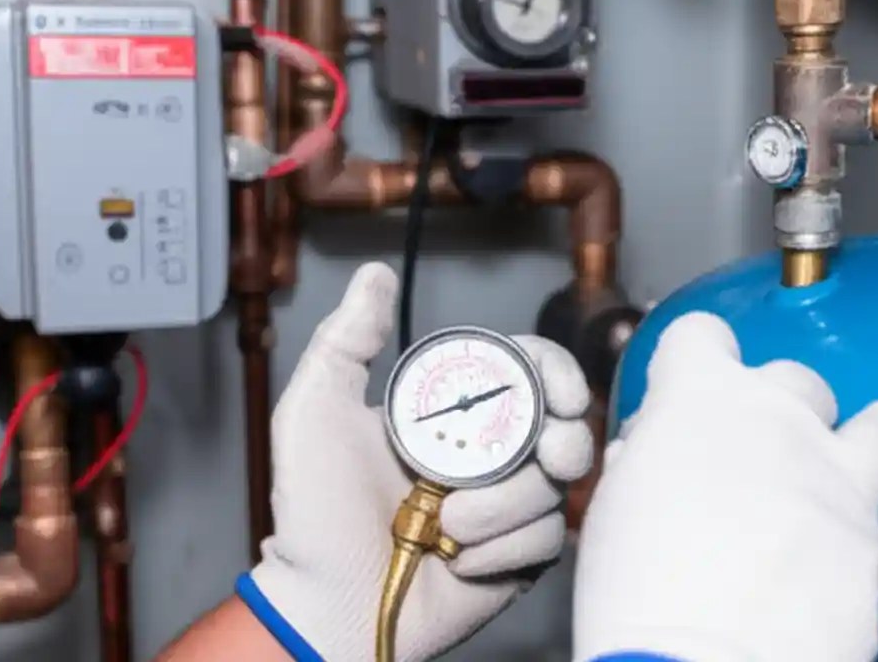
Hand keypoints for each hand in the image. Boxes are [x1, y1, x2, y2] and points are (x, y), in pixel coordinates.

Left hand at [244, 263, 594, 661]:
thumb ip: (345, 340)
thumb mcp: (316, 411)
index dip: (555, 372)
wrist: (327, 602)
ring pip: (554, 487)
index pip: (526, 371)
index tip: (559, 393)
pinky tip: (461, 559)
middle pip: (563, 425)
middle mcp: (488, 455)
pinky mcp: (518, 558)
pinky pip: (546, 539)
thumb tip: (375, 275)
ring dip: (504, 507)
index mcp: (453, 413)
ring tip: (447, 527)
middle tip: (549, 455)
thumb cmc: (313, 513)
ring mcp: (507, 507)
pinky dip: (504, 548)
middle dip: (564, 438)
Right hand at [573, 312, 877, 661]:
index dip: (695, 360)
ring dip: (867, 444)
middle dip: (778, 414)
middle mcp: (779, 419)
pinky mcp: (876, 541)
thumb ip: (647, 460)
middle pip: (796, 379)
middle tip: (755, 462)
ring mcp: (838, 478)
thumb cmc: (637, 596)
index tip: (692, 388)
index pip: (702, 334)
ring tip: (842, 481)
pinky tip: (830, 573)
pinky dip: (860, 544)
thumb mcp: (614, 507)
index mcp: (700, 398)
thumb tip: (658, 457)